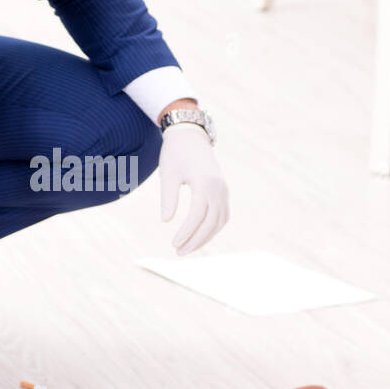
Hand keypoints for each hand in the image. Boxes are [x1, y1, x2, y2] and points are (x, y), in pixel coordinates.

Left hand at [159, 122, 228, 254]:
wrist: (191, 136)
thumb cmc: (176, 153)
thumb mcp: (168, 174)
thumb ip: (168, 197)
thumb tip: (165, 221)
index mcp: (205, 183)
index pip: (197, 215)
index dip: (186, 232)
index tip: (174, 243)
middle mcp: (218, 188)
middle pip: (211, 222)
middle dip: (195, 240)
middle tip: (178, 252)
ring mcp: (223, 190)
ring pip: (219, 222)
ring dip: (205, 238)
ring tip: (187, 248)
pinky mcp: (223, 191)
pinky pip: (222, 215)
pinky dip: (213, 229)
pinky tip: (199, 237)